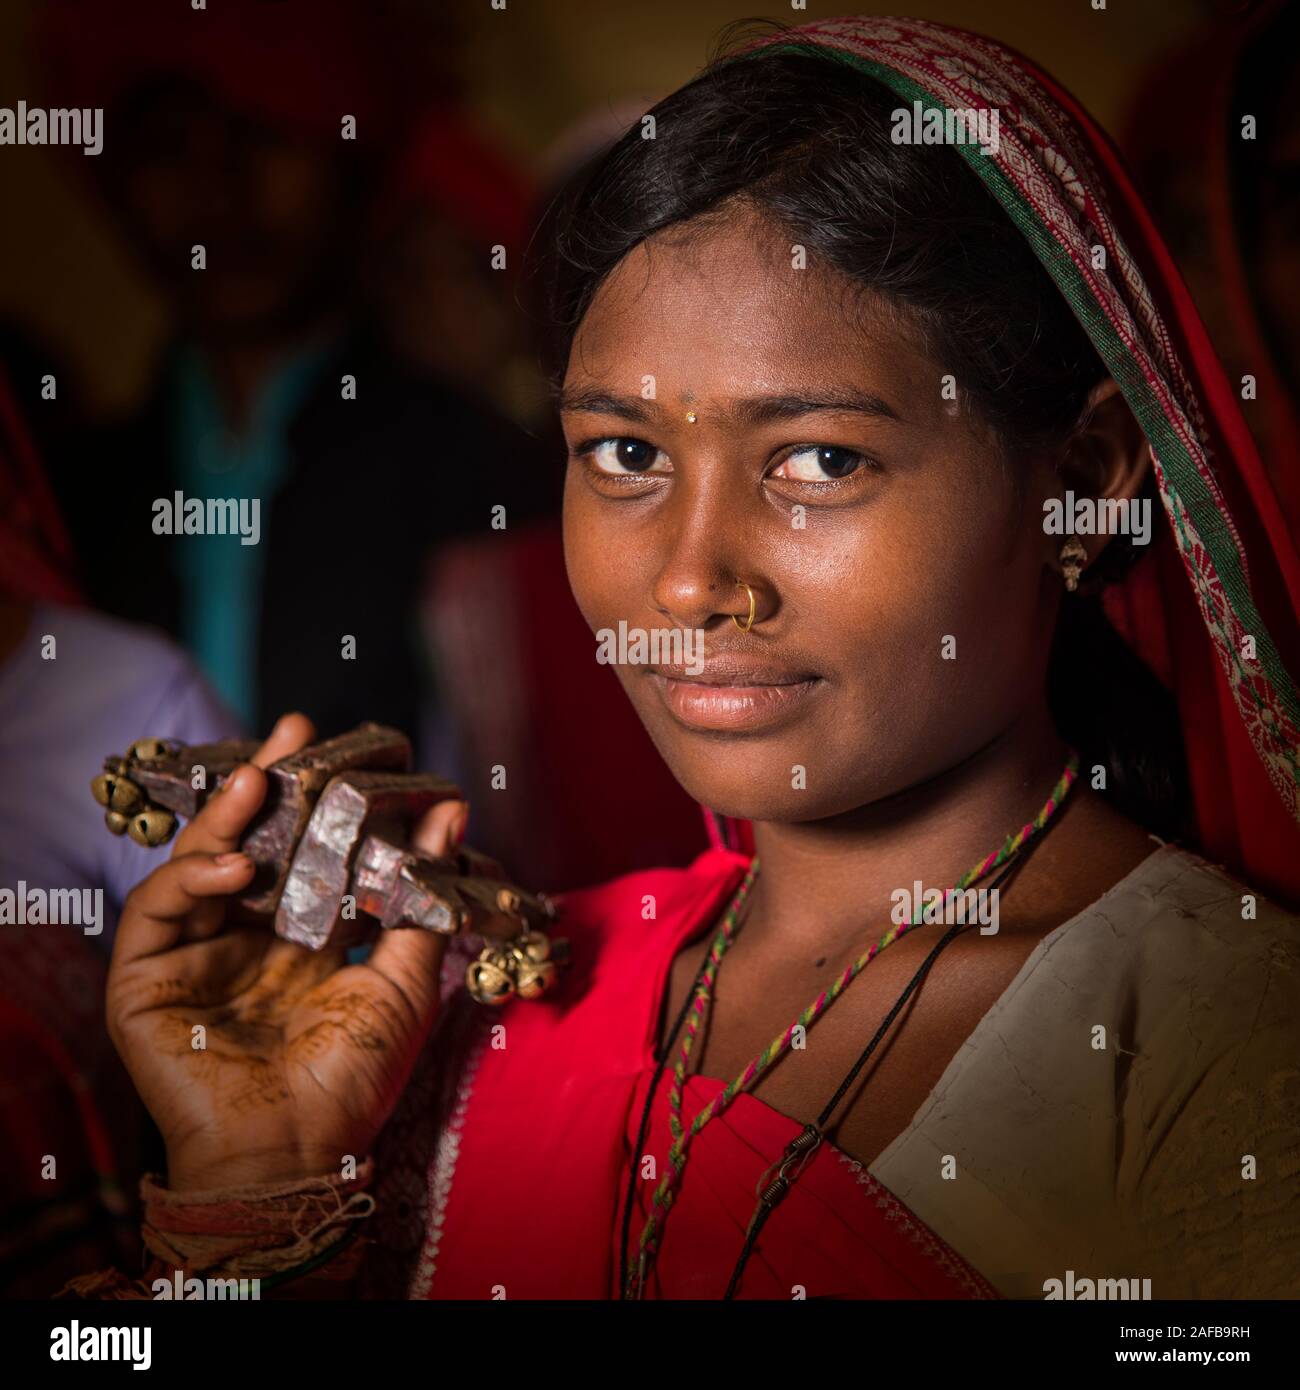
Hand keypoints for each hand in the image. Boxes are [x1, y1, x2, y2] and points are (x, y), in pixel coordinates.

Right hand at [107, 713, 464, 1190]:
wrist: (298, 1157)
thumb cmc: (354, 1079)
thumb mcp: (404, 980)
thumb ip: (418, 896)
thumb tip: (451, 812)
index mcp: (299, 937)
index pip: (304, 852)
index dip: (321, 803)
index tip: (350, 750)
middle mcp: (243, 938)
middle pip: (249, 843)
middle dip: (268, 785)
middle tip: (294, 732)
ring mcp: (192, 957)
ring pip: (198, 866)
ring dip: (225, 821)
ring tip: (258, 781)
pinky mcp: (145, 981)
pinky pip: (157, 914)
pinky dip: (190, 881)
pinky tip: (233, 868)